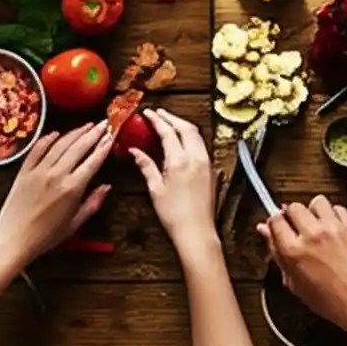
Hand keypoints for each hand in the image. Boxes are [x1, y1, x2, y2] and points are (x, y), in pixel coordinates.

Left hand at [0, 122, 113, 269]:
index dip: (104, 146)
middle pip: (79, 147)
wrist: (12, 240)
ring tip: (86, 126)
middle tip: (104, 124)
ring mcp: (38, 171)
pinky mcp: (24, 171)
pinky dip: (48, 139)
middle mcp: (56, 175)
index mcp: (72, 188)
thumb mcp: (75, 223)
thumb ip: (93, 203)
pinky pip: (37, 149)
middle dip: (94, 133)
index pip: (93, 161)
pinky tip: (56, 133)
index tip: (112, 136)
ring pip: (60, 144)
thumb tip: (106, 187)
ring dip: (75, 133)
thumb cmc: (45, 237)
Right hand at [130, 109, 215, 252]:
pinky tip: (182, 140)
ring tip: (169, 123)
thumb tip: (135, 152)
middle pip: (186, 128)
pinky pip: (201, 145)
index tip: (148, 113)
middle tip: (159, 114)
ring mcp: (206, 163)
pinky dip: (190, 137)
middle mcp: (196, 158)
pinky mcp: (211, 170)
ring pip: (196, 135)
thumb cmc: (175, 215)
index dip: (157, 120)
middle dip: (172, 118)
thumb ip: (146, 166)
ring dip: (183, 125)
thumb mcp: (155, 189)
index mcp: (180, 161)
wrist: (197, 231)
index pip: (168, 132)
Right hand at [256, 197, 346, 333]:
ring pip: (316, 201)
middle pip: (294, 206)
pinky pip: (337, 208)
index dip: (274, 223)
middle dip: (292, 215)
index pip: (275, 220)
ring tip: (314, 225)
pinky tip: (330, 226)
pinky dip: (333, 214)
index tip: (277, 226)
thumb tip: (265, 232)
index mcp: (293, 251)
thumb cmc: (328, 300)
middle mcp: (311, 235)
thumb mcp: (293, 281)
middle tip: (295, 228)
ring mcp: (331, 229)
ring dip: (313, 210)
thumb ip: (277, 253)